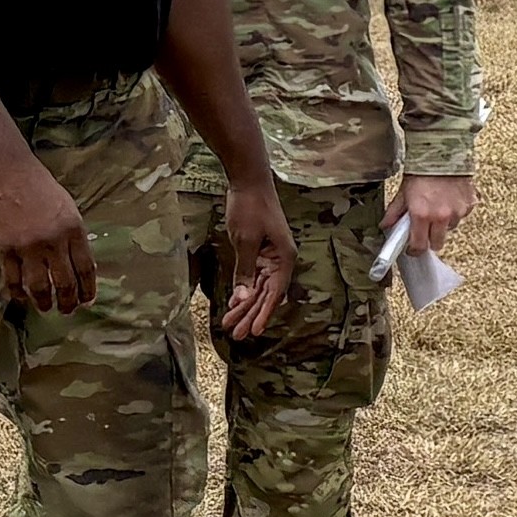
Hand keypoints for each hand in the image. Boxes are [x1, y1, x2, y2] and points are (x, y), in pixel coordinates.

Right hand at [0, 146, 95, 312]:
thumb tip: (78, 262)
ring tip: (45, 307)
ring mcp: (28, 245)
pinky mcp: (4, 247)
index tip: (87, 301)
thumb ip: (73, 234)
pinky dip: (17, 291)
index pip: (86, 268)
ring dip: (44, 301)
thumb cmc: (38, 184)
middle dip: (68, 301)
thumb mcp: (67, 207)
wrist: (6, 169)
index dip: (88, 289)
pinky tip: (21, 297)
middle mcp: (54, 241)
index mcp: (74, 229)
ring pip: (39, 285)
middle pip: (65, 282)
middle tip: (67, 311)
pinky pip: (12, 277)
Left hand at [215, 178, 296, 338]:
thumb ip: (245, 271)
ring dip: (245, 306)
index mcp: (284, 258)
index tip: (256, 331)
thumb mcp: (245, 241)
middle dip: (251, 314)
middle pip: (266, 294)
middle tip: (237, 335)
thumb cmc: (251, 207)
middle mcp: (280, 260)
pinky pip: (252, 277)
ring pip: (258, 288)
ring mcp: (270, 257)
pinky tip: (235, 304)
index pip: (275, 292)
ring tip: (231, 325)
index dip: (264, 313)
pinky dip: (243, 290)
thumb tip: (243, 298)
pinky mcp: (259, 252)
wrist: (249, 182)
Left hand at [392, 171, 472, 258]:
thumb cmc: (422, 170)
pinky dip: (456, 210)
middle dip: (430, 238)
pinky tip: (449, 198)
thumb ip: (394, 212)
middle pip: (438, 243)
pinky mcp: (470, 204)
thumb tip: (385, 225)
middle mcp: (441, 216)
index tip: (413, 249)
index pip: (419, 246)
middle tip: (425, 228)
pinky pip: (462, 215)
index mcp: (422, 215)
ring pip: (451, 228)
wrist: (443, 152)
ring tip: (438, 206)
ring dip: (444, 223)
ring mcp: (458, 211)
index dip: (415, 250)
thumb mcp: (403, 192)